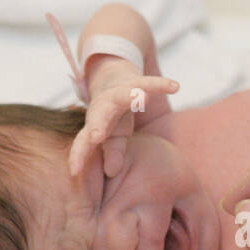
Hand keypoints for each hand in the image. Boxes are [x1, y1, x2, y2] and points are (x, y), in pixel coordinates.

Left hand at [67, 63, 178, 177]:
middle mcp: (102, 108)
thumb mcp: (113, 136)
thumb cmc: (111, 115)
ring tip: (141, 98)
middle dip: (97, 126)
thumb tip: (111, 173)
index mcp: (95, 124)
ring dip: (130, 96)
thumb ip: (112, 153)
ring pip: (121, 95)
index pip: (83, 142)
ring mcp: (117, 93)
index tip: (74, 171)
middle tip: (96, 137)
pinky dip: (160, 85)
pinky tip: (174, 87)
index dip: (79, 155)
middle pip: (97, 117)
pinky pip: (148, 83)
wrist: (112, 77)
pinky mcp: (134, 81)